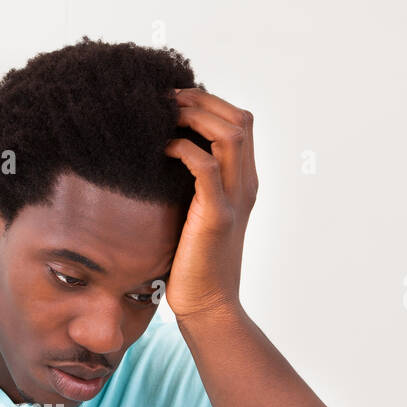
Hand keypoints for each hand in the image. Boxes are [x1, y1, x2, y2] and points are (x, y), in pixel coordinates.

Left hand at [162, 87, 258, 319]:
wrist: (207, 306)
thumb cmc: (193, 264)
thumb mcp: (195, 214)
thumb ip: (190, 186)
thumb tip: (161, 158)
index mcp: (242, 183)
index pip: (240, 123)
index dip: (210, 104)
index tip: (175, 102)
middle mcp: (244, 185)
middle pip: (240, 119)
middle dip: (201, 101)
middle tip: (166, 100)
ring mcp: (233, 200)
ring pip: (229, 134)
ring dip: (195, 117)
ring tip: (164, 117)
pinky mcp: (216, 217)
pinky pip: (206, 167)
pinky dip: (183, 149)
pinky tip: (161, 150)